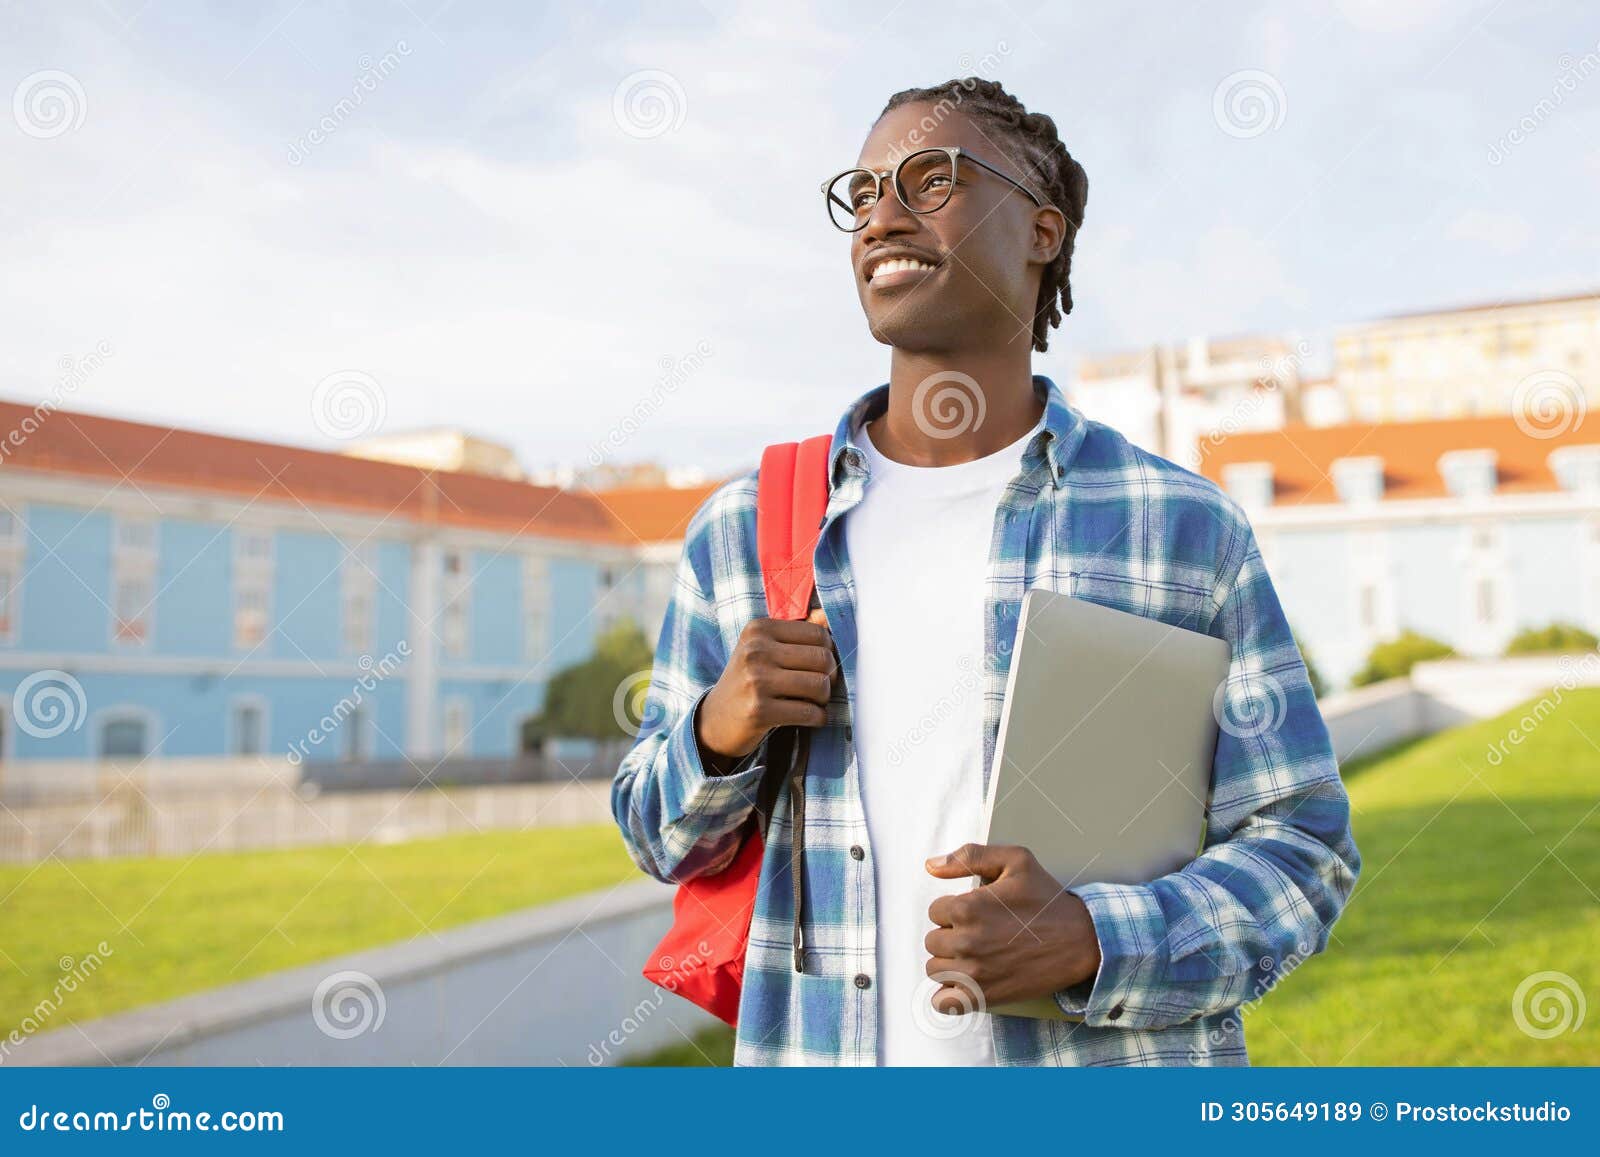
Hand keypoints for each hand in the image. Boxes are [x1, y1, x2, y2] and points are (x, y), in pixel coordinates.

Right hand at [696, 608, 837, 772]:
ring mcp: (756, 680)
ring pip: (819, 685)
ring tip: (814, 702)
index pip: (818, 633)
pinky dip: (818, 718)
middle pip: (822, 658)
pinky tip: (811, 718)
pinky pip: (810, 712)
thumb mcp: (763, 649)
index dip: (829, 652)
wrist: (715, 720)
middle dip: (830, 677)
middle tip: (820, 688)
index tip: (819, 667)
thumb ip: (796, 632)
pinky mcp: (760, 710)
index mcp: (759, 629)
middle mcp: (756, 651)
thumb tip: (826, 615)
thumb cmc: (748, 681)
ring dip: (824, 699)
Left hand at [924, 843, 1101, 1011]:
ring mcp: (973, 973)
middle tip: (980, 933)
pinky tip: (964, 983)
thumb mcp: (1015, 860)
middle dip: (951, 935)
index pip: (935, 911)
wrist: (1081, 940)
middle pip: (933, 941)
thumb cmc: (1047, 899)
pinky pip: (944, 1003)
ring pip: (935, 969)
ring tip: (976, 955)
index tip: (977, 913)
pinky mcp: (983, 997)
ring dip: (950, 963)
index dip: (953, 910)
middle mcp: (966, 941)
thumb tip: (931, 866)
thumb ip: (970, 856)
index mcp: (967, 908)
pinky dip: (948, 995)